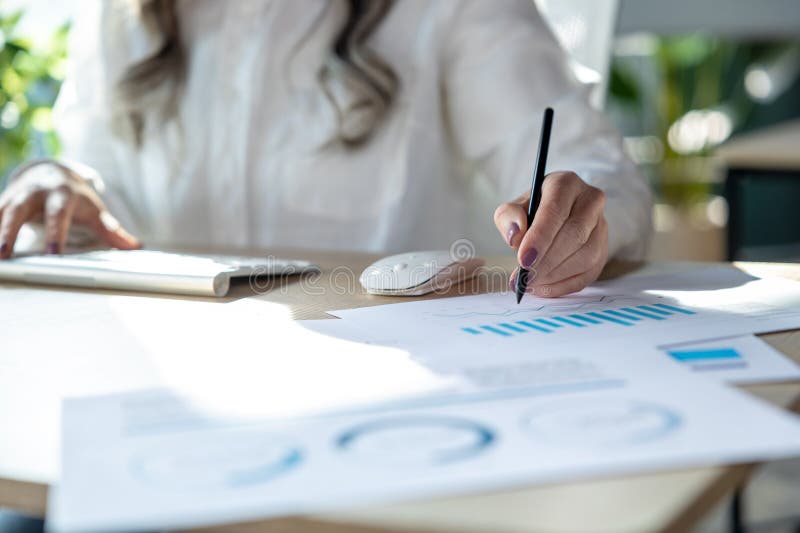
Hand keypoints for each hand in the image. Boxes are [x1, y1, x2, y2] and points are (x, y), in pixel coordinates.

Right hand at [0, 160, 140, 258]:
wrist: (52, 172)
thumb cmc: (75, 198)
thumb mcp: (94, 210)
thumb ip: (111, 229)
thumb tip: (136, 247)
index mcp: (61, 194)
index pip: (59, 215)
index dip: (55, 234)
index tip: (52, 255)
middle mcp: (34, 192)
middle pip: (19, 209)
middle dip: (9, 230)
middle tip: (4, 254)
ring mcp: (15, 196)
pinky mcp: (2, 202)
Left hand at [494, 171, 607, 296]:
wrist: (555, 217)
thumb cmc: (532, 211)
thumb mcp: (513, 208)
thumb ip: (508, 217)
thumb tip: (516, 235)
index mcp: (565, 184)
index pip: (555, 210)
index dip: (540, 238)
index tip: (524, 260)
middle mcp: (590, 200)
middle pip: (575, 234)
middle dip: (547, 261)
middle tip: (525, 278)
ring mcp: (602, 225)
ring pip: (586, 255)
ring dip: (556, 274)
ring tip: (531, 283)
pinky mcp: (604, 249)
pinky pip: (590, 272)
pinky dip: (565, 285)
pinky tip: (544, 288)